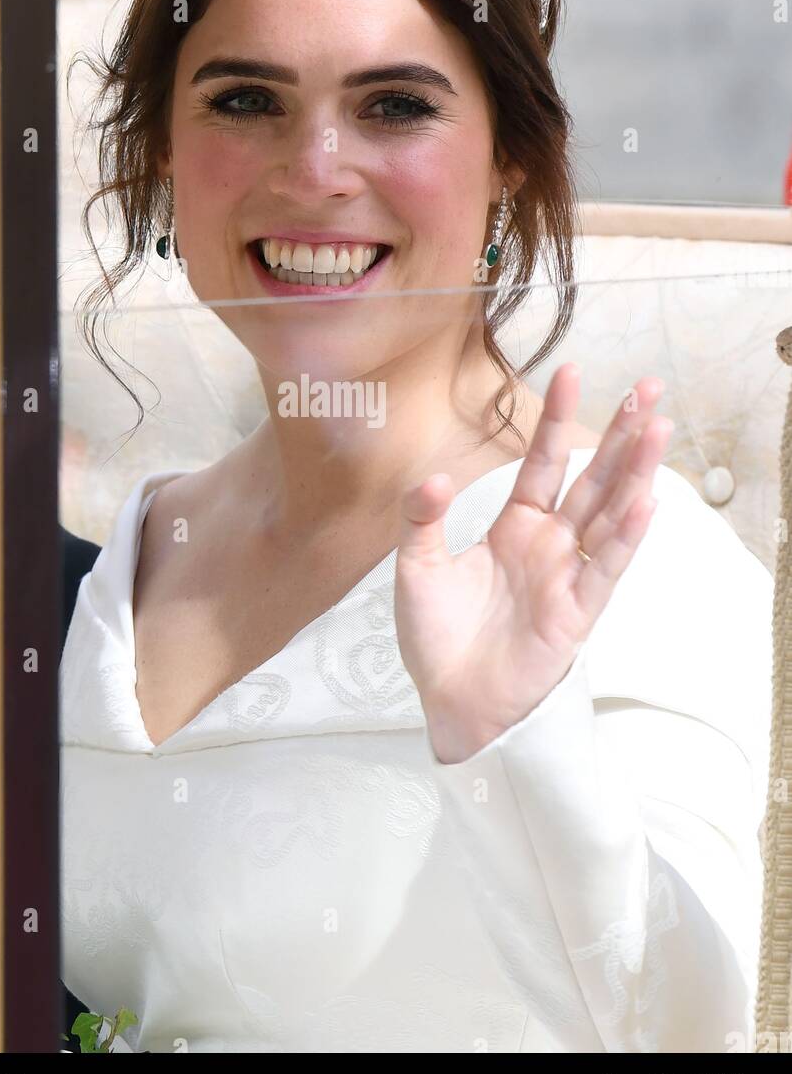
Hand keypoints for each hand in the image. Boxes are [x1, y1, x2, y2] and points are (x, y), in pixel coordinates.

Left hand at [394, 365, 672, 762]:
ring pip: (608, 514)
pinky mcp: (576, 612)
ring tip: (658, 429)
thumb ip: (421, 519)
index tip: (573, 373)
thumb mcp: (416, 567)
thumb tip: (434, 477)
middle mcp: (548, 544)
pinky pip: (604, 568)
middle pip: (592, 479)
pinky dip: (623, 537)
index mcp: (514, 527)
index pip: (543, 462)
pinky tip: (644, 501)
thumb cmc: (436, 637)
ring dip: (634, 473)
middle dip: (619, 434)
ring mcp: (566, 575)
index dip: (559, 420)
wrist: (450, 700)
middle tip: (649, 388)